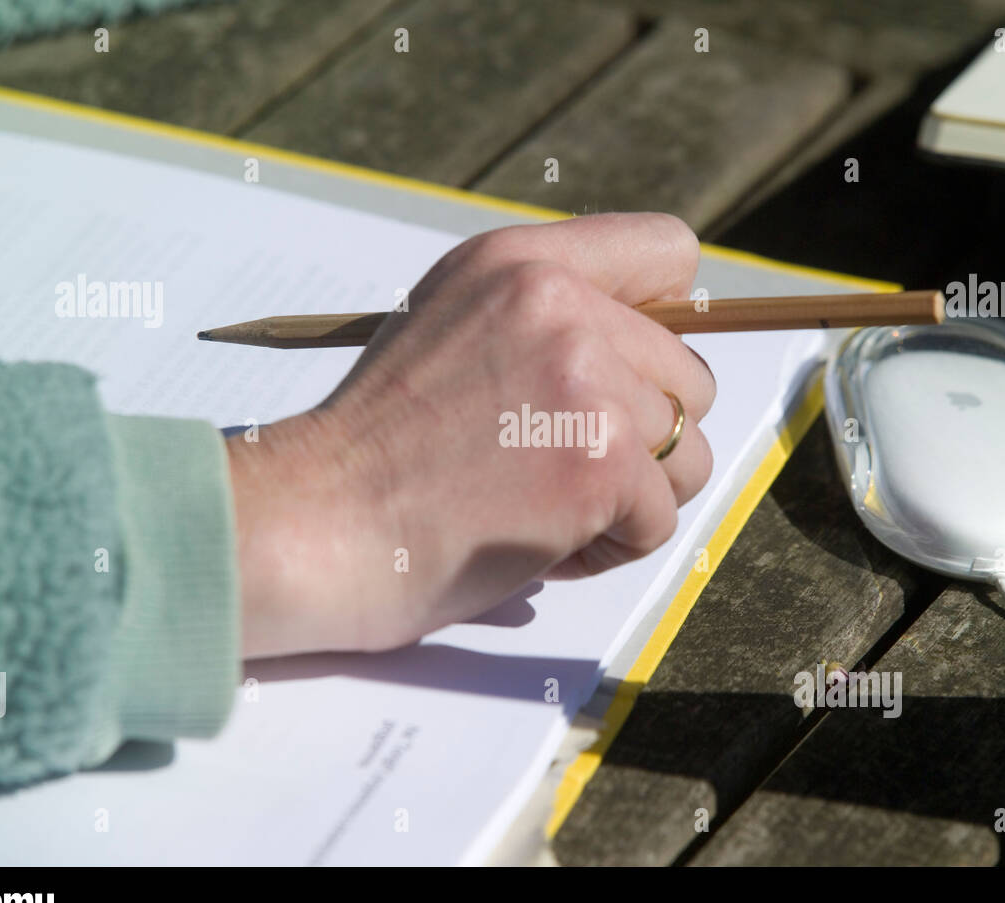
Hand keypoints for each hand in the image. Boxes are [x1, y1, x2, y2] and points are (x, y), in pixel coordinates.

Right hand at [228, 212, 716, 655]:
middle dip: (642, 438)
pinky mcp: (603, 463)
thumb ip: (547, 317)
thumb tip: (652, 350)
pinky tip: (537, 540)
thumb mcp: (450, 328)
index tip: (628, 375)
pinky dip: (609, 548)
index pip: (668, 251)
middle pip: (691, 378)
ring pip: (688, 454)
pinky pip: (661, 518)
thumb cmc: (376, 450)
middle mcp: (562, 306)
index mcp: (520, 263)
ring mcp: (588, 383)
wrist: (314, 523)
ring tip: (545, 506)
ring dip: (631, 498)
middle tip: (557, 468)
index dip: (666, 323)